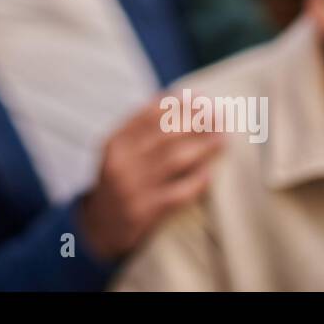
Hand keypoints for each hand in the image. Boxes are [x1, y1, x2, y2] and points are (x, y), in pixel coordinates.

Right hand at [78, 97, 221, 258]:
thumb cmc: (119, 180)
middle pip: (165, 135)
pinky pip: (176, 193)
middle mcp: (121, 162)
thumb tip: (180, 100)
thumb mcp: (119, 152)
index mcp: (114, 143)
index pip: (148, 115)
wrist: (101, 225)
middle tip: (219, 114)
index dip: (177, 104)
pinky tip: (210, 172)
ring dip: (202, 146)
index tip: (201, 97)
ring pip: (174, 160)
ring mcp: (131, 188)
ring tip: (222, 138)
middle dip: (195, 121)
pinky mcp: (143, 212)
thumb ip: (141, 129)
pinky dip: (195, 182)